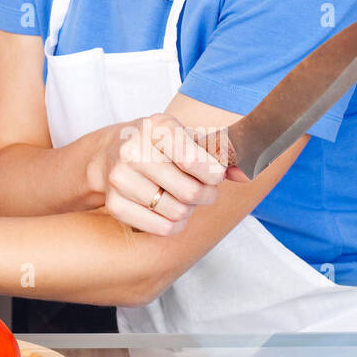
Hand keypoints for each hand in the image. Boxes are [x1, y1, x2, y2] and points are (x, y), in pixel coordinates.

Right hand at [89, 113, 244, 235]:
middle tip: (202, 190)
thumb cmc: (160, 145)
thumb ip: (222, 153)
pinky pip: (160, 228)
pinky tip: (168, 210)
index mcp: (157, 127)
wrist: (111, 152)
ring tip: (181, 197)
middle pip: (190, 193)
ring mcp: (119, 177)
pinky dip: (173, 225)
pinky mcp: (114, 203)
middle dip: (205, 196)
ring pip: (177, 213)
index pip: (193, 160)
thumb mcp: (188, 137)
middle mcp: (133, 150)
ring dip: (188, 210)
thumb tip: (244, 174)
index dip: (213, 175)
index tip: (214, 174)